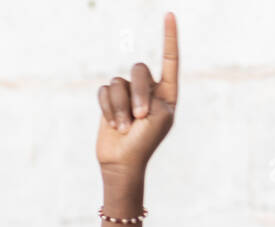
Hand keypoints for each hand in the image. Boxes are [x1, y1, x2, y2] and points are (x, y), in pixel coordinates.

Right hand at [96, 12, 178, 182]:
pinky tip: (112, 124)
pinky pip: (105, 91)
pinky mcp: (109, 101)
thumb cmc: (145, 143)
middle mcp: (148, 90)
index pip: (170, 60)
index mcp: (166, 93)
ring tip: (124, 127)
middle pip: (140, 70)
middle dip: (138, 93)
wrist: (123, 163)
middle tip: (140, 116)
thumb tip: (126, 84)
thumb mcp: (158, 116)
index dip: (169, 37)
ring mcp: (128, 95)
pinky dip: (108, 108)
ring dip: (120, 107)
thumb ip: (148, 92)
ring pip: (119, 82)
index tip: (169, 15)